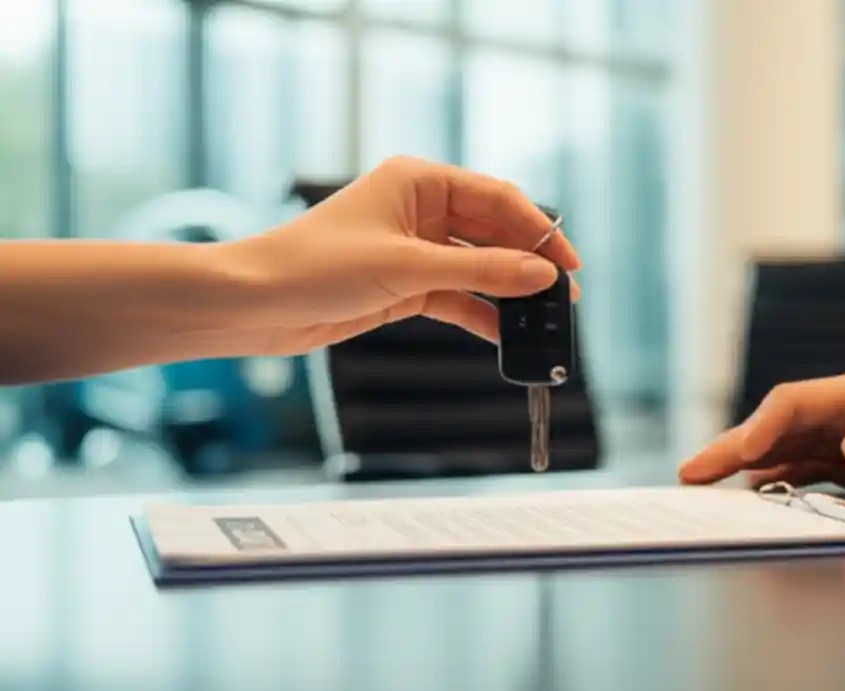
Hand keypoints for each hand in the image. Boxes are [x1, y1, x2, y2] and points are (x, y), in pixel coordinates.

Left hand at [215, 156, 579, 354]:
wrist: (254, 304)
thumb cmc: (315, 267)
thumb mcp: (407, 268)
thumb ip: (480, 272)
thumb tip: (541, 276)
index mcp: (419, 181)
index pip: (497, 198)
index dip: (539, 230)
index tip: (569, 265)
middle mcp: (420, 209)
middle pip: (493, 232)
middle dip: (529, 264)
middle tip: (564, 297)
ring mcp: (414, 249)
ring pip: (478, 267)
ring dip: (508, 292)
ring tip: (544, 319)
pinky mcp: (405, 285)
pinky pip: (457, 296)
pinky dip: (481, 313)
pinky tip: (506, 334)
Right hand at [678, 367, 844, 487]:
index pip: (799, 402)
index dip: (762, 427)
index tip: (737, 456)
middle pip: (777, 424)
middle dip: (730, 446)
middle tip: (688, 474)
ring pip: (784, 445)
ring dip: (743, 462)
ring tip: (702, 484)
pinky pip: (806, 466)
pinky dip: (775, 476)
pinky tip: (751, 489)